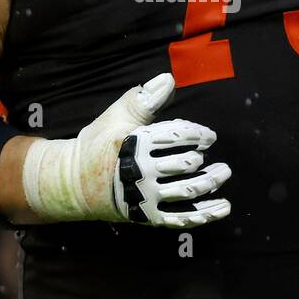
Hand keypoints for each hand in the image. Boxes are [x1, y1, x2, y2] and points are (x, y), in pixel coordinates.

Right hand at [113, 74, 231, 227]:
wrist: (75, 184)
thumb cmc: (98, 145)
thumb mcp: (116, 116)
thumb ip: (143, 99)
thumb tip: (169, 79)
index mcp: (133, 144)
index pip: (174, 136)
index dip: (196, 134)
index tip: (208, 136)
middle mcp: (140, 172)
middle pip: (183, 164)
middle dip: (202, 157)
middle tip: (210, 151)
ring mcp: (144, 197)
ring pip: (185, 191)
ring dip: (209, 182)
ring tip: (223, 172)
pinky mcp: (147, 216)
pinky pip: (180, 218)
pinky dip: (204, 214)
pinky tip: (223, 207)